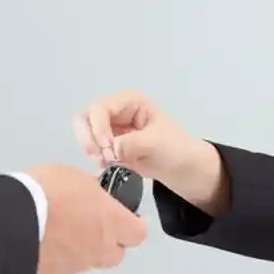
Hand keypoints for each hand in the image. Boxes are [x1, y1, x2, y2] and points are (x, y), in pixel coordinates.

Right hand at [24, 163, 146, 273]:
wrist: (12, 220)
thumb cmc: (49, 191)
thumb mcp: (75, 177)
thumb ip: (91, 191)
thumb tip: (92, 198)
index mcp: (112, 222)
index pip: (137, 233)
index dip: (130, 224)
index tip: (119, 214)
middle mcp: (100, 248)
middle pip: (116, 254)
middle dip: (108, 241)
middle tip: (89, 223)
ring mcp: (77, 265)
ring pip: (89, 260)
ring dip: (82, 247)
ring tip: (60, 229)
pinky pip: (66, 265)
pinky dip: (60, 255)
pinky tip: (45, 239)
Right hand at [72, 90, 202, 181]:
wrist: (188, 171)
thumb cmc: (178, 150)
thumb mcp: (157, 144)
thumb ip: (131, 144)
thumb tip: (109, 150)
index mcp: (130, 102)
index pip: (100, 108)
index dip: (98, 128)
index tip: (107, 149)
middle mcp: (118, 112)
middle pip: (86, 117)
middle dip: (89, 137)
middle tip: (100, 156)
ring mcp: (113, 129)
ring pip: (85, 132)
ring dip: (90, 147)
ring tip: (105, 162)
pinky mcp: (111, 146)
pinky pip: (92, 148)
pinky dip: (95, 156)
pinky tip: (107, 165)